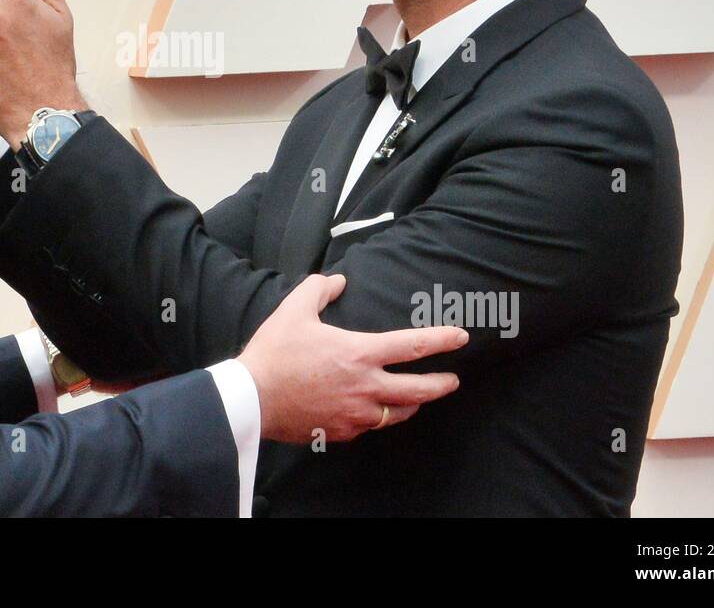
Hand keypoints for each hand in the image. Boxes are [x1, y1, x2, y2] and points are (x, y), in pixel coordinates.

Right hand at [238, 274, 466, 442]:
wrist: (252, 398)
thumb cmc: (275, 353)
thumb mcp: (294, 309)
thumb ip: (319, 289)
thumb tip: (337, 281)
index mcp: (359, 354)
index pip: (412, 346)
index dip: (442, 340)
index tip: (461, 337)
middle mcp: (365, 387)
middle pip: (418, 390)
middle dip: (441, 384)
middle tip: (453, 379)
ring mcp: (356, 414)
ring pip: (398, 414)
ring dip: (413, 404)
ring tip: (417, 399)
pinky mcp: (342, 431)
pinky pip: (370, 426)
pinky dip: (378, 418)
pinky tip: (375, 412)